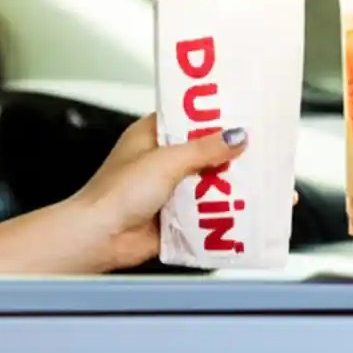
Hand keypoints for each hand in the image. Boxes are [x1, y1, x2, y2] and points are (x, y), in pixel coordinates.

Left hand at [73, 113, 248, 270]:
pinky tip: (235, 209)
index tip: (239, 115)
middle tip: (252, 150)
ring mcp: (165, 190)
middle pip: (200, 152)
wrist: (100, 237)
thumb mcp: (167, 161)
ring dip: (222, 184)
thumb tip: (235, 137)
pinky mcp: (172, 216)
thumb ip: (204, 149)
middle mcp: (157, 161)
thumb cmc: (116, 194)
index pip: (186, 119)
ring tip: (251, 180)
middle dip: (223, 155)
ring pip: (203, 182)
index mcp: (149, 136)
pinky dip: (215, 211)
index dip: (210, 117)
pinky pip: (202, 211)